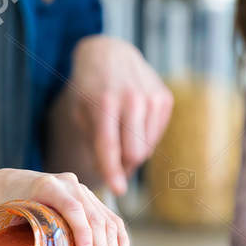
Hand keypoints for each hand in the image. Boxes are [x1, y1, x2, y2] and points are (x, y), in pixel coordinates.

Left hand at [0, 169, 129, 245]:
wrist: (8, 182)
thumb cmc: (2, 203)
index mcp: (47, 186)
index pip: (72, 208)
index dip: (82, 232)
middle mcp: (69, 185)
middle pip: (94, 218)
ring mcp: (83, 192)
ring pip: (107, 220)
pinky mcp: (91, 200)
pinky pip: (112, 219)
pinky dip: (120, 241)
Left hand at [47, 35, 172, 195]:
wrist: (109, 55)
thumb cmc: (89, 90)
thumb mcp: (81, 113)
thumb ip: (95, 144)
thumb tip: (115, 177)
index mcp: (103, 103)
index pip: (109, 146)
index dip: (113, 171)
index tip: (117, 190)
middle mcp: (131, 99)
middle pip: (133, 153)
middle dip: (122, 165)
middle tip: (112, 161)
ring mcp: (151, 97)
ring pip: (146, 147)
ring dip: (133, 152)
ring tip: (120, 137)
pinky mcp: (164, 98)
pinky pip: (156, 135)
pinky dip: (145, 138)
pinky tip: (133, 123)